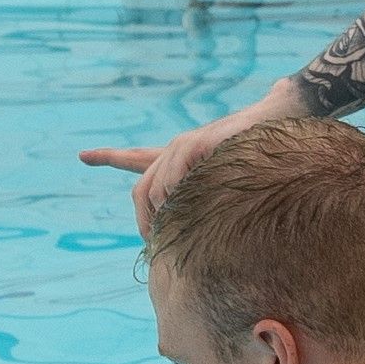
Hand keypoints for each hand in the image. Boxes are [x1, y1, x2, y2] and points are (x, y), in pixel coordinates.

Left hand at [83, 87, 309, 225]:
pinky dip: (176, 196)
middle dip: (142, 222)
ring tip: (183, 232)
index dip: (108, 156)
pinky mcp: (197, 144)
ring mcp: (185, 146)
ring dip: (164, 216)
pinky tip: (190, 204)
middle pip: (141, 191)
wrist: (281, 117)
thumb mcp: (224, 180)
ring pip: (156, 191)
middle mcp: (175, 150)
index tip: (83, 154)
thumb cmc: (257, 152)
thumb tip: (193, 231)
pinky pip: (173, 180)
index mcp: (178, 157)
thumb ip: (205, 199)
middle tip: (154, 246)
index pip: (136, 157)